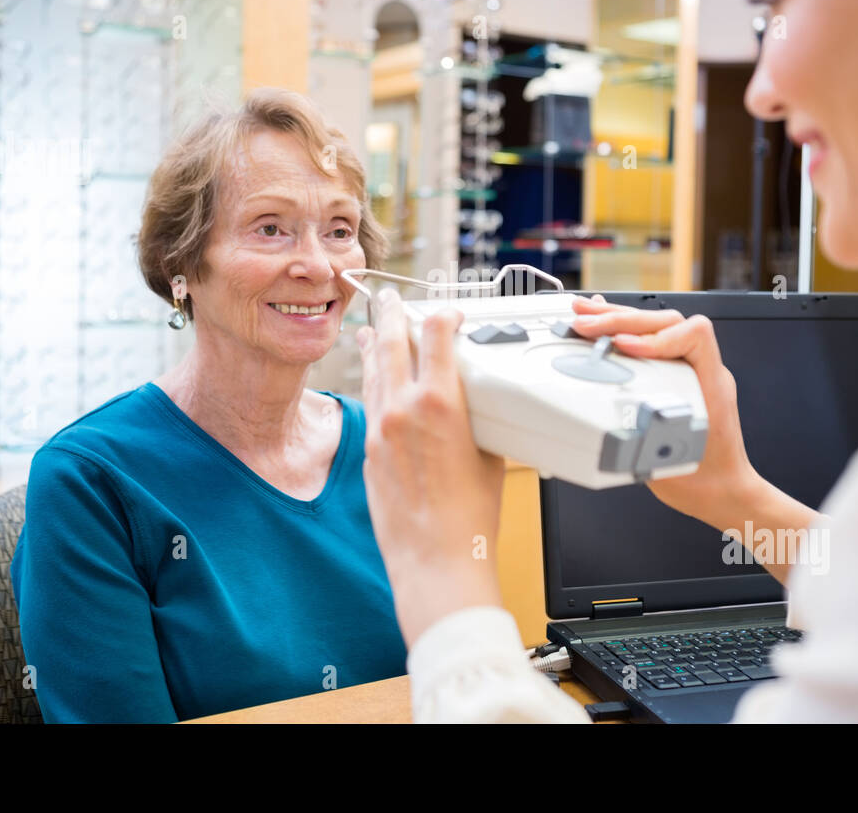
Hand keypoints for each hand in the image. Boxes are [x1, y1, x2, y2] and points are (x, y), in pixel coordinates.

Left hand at [357, 288, 506, 648]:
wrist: (436, 560)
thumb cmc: (471, 517)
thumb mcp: (489, 454)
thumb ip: (475, 419)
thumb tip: (472, 406)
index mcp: (440, 403)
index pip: (436, 336)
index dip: (443, 316)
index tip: (448, 313)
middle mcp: (403, 409)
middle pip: (391, 343)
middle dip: (391, 314)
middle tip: (390, 297)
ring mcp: (380, 430)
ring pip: (372, 372)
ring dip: (373, 345)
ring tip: (371, 327)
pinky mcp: (368, 452)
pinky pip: (368, 403)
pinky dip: (370, 382)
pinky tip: (371, 377)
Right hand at [568, 294, 763, 524]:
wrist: (723, 489)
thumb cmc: (704, 478)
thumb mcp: (667, 461)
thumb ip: (639, 442)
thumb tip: (602, 420)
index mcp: (711, 385)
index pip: (695, 335)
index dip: (656, 337)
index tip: (624, 348)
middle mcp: (704, 371)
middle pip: (668, 322)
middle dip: (622, 319)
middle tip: (586, 324)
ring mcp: (691, 370)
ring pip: (659, 325)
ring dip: (620, 317)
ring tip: (585, 313)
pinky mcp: (678, 375)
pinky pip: (655, 339)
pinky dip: (627, 328)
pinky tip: (604, 321)